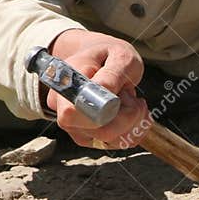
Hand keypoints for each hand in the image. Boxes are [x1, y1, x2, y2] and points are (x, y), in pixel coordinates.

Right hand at [46, 29, 149, 146]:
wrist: (101, 62)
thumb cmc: (109, 56)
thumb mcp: (118, 55)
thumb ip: (112, 73)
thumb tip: (103, 90)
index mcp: (65, 84)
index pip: (72, 113)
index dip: (106, 111)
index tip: (125, 94)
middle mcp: (64, 110)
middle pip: (98, 132)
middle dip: (127, 117)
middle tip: (132, 96)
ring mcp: (75, 127)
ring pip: (110, 142)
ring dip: (134, 124)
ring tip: (134, 101)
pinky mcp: (89, 138)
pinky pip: (116, 144)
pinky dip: (133, 131)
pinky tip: (134, 113)